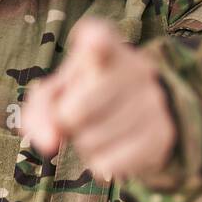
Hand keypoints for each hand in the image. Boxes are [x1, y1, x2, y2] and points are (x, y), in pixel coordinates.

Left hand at [19, 16, 176, 182]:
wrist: (137, 117)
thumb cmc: (84, 96)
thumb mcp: (55, 94)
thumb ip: (40, 111)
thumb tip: (48, 144)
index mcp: (104, 46)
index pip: (101, 37)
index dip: (95, 41)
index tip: (94, 42)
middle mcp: (135, 67)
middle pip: (76, 110)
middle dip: (65, 123)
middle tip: (74, 117)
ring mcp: (153, 100)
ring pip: (91, 140)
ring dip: (83, 144)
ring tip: (96, 129)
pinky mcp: (162, 134)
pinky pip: (108, 163)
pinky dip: (99, 163)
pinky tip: (111, 147)